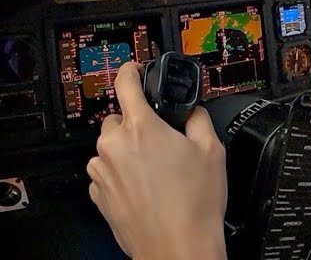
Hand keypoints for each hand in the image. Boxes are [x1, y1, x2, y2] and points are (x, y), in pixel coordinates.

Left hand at [87, 62, 227, 259]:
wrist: (178, 250)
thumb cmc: (194, 207)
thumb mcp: (211, 151)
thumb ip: (198, 119)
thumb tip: (192, 111)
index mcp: (141, 128)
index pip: (125, 82)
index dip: (131, 70)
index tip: (133, 69)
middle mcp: (114, 146)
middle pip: (118, 118)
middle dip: (136, 124)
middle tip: (161, 142)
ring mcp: (102, 172)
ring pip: (110, 147)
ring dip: (127, 151)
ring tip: (155, 171)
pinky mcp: (98, 195)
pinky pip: (105, 173)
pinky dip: (120, 174)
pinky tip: (144, 188)